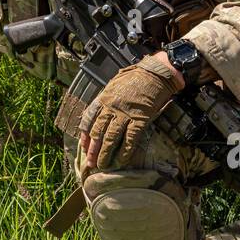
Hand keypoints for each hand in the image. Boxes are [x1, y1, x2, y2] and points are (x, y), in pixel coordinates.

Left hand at [79, 53, 180, 169]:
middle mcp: (111, 108)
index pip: (89, 119)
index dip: (85, 135)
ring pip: (111, 138)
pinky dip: (125, 151)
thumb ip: (105, 100)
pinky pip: (130, 139)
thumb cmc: (135, 77)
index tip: (84, 146)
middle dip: (93, 149)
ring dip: (105, 154)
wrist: (155, 73)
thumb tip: (99, 115)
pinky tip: (121, 161)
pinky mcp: (140, 119)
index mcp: (103, 98)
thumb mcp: (113, 85)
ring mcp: (125, 114)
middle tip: (90, 163)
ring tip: (102, 165)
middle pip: (98, 132)